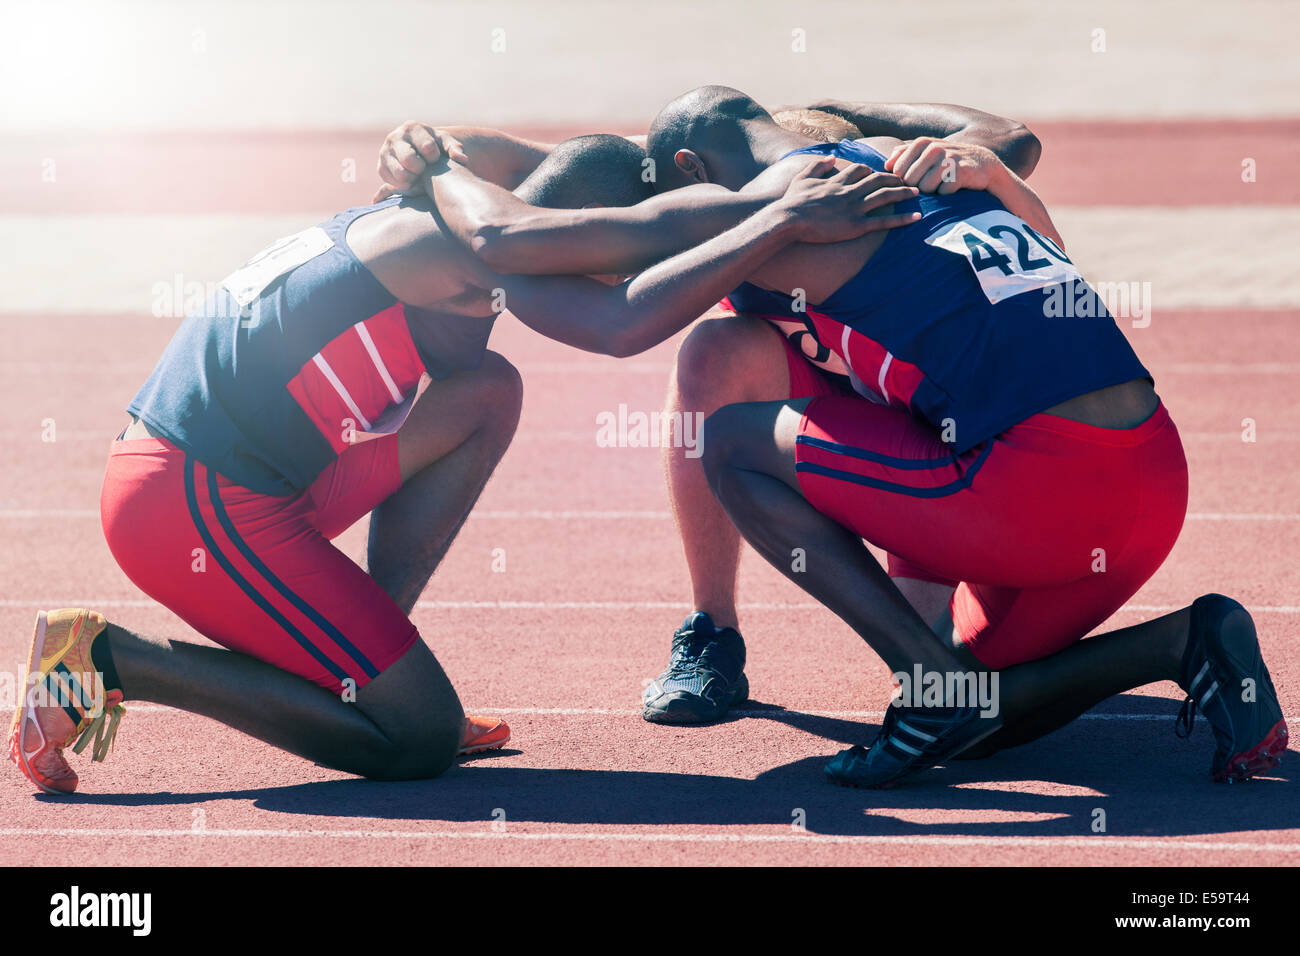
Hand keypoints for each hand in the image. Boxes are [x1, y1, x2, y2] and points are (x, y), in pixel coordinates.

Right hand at [372, 121, 467, 201]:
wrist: (418, 152)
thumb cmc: (435, 147)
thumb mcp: (446, 144)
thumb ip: (455, 149)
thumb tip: (462, 160)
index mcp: (412, 128)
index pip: (428, 148)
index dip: (434, 157)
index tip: (435, 157)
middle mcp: (394, 137)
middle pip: (410, 161)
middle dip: (422, 169)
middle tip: (425, 168)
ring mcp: (384, 152)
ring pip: (401, 175)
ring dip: (414, 179)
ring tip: (418, 174)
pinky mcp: (381, 168)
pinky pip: (393, 184)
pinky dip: (405, 185)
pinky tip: (411, 179)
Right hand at [774, 157, 920, 242]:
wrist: (789, 219)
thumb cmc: (792, 201)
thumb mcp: (802, 178)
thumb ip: (818, 166)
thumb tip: (832, 158)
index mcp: (838, 181)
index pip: (861, 170)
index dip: (872, 171)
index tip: (880, 174)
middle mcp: (850, 191)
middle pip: (878, 180)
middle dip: (894, 179)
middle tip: (907, 179)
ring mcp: (854, 208)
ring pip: (884, 196)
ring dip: (903, 193)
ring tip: (916, 192)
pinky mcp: (856, 226)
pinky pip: (883, 222)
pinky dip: (901, 219)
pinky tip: (916, 218)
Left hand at [884, 137, 1000, 193]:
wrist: (982, 164)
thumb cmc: (949, 161)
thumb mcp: (927, 152)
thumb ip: (905, 154)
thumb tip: (886, 164)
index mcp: (921, 143)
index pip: (898, 171)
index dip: (906, 180)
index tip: (920, 178)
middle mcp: (934, 148)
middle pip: (910, 181)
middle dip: (919, 187)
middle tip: (934, 182)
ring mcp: (948, 159)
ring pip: (925, 188)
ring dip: (933, 192)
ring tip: (943, 184)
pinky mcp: (961, 172)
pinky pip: (943, 193)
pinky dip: (947, 195)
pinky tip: (955, 187)